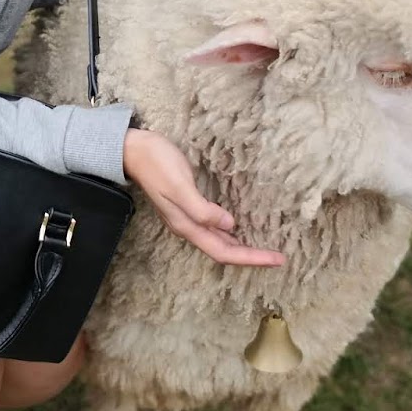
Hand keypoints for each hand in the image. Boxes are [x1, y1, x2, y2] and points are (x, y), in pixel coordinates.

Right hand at [123, 129, 284, 266]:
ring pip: (219, 243)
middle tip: (278, 258)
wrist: (133, 151)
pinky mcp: (189, 207)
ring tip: (264, 251)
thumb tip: (229, 225)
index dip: (250, 258)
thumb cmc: (157, 164)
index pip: (224, 251)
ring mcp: (187, 218)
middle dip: (251, 257)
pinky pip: (214, 230)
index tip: (276, 259)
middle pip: (223, 251)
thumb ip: (201, 208)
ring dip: (242, 249)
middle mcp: (188, 227)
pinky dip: (231, 234)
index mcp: (187, 225)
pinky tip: (238, 229)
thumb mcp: (179, 185)